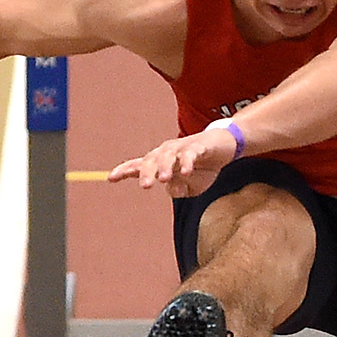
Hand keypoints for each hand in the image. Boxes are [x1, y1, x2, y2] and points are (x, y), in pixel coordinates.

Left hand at [106, 127, 235, 197]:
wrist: (225, 146)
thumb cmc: (202, 166)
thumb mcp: (191, 185)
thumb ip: (179, 189)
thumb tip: (173, 191)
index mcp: (161, 162)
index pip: (139, 165)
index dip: (125, 171)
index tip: (111, 178)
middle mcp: (167, 152)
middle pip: (151, 160)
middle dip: (146, 173)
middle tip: (145, 186)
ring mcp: (182, 147)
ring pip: (168, 156)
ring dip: (165, 167)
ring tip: (163, 180)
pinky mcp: (199, 146)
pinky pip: (191, 154)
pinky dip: (187, 162)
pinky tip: (186, 172)